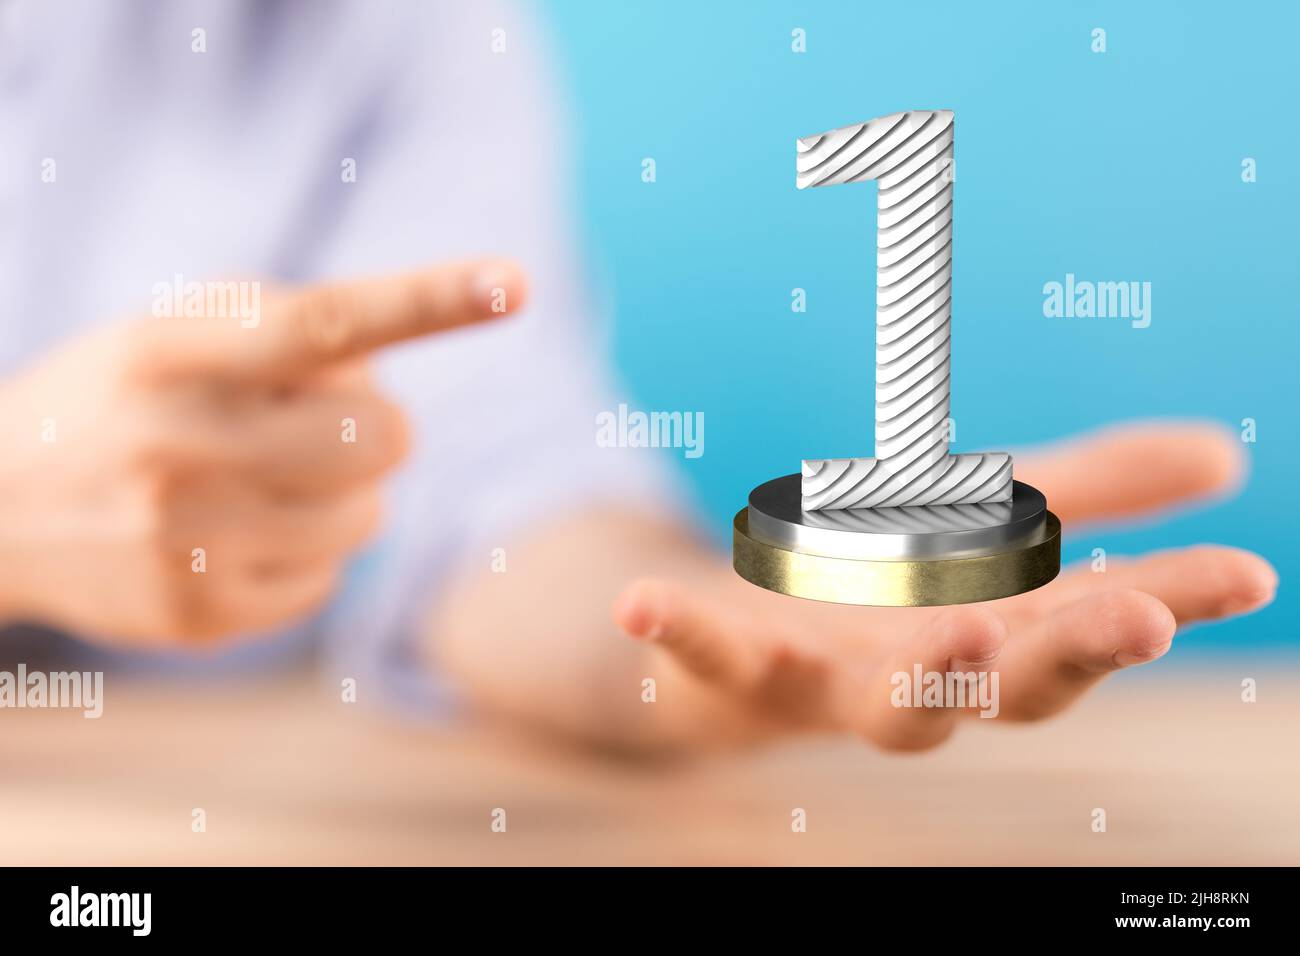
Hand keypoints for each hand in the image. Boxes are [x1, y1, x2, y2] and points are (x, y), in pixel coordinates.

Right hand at [0, 260, 525, 645]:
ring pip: (368, 515)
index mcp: (172, 352)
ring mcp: (186, 540)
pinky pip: (329, 581)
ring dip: (340, 494)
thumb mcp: (173, 332)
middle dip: (371, 429)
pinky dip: (304, 555)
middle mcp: (177, 445)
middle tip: (312, 425)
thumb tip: (401, 353)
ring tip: (257, 483)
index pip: (322, 322)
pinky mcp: (199, 614)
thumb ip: (286, 323)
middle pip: (384, 436)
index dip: (426, 301)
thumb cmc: (122, 400)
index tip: (514, 282)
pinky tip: (235, 536)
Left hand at [613, 423, 1275, 749]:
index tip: (1247, 571)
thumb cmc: (881, 591)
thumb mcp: (988, 525)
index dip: (1164, 607)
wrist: (740, 644)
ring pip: (878, 708)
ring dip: (919, 682)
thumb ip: (1097, 491)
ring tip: (954, 632)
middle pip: (999, 690)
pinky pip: (703, 659)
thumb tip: (1227, 452)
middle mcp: (914, 682)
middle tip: (1134, 614)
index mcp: (984, 643)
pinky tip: (643, 596)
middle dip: (1065, 658)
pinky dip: (677, 633)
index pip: (1087, 636)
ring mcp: (822, 689)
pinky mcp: (727, 675)